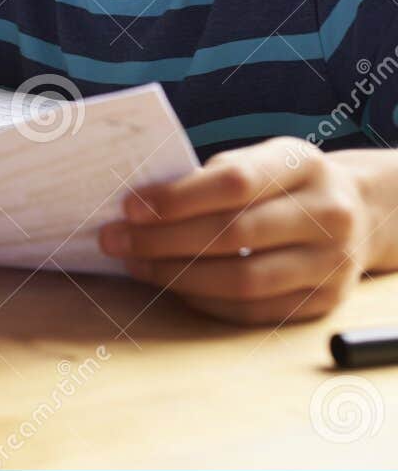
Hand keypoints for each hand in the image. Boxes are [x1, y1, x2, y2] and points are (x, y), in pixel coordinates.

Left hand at [98, 137, 381, 324]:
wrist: (355, 212)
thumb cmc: (281, 182)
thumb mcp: (257, 160)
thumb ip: (208, 178)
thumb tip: (135, 207)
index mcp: (303, 166)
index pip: (235, 183)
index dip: (176, 198)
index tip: (128, 207)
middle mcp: (327, 214)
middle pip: (233, 235)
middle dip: (162, 240)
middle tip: (114, 240)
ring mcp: (331, 263)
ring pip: (242, 280)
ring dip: (175, 275)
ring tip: (134, 264)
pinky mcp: (323, 302)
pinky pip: (252, 310)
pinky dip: (204, 300)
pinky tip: (171, 285)